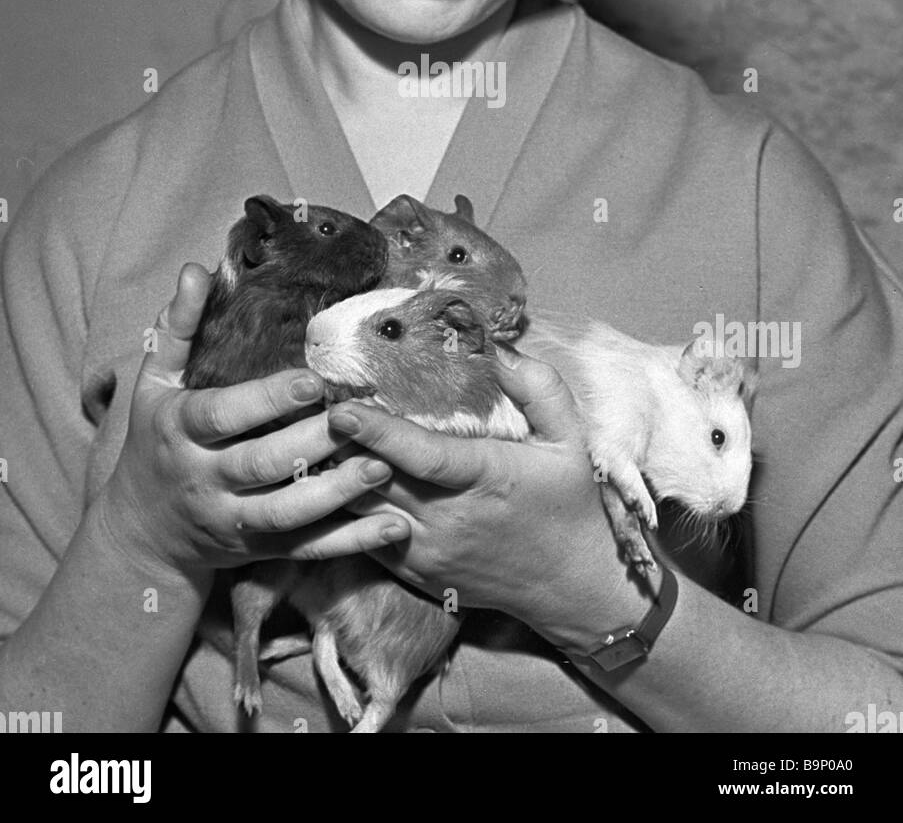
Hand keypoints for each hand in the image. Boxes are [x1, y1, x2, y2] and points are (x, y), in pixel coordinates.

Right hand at [95, 264, 411, 581]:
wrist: (142, 531)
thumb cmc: (155, 439)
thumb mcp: (154, 382)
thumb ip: (178, 326)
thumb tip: (196, 269)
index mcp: (181, 431)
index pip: (223, 415)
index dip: (267, 400)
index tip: (312, 381)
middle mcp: (206, 479)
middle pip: (261, 465)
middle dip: (312, 443)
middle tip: (360, 417)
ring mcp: (234, 521)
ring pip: (287, 513)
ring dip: (338, 493)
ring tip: (383, 466)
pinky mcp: (260, 550)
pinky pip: (308, 549)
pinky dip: (351, 542)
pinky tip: (394, 525)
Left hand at [326, 351, 637, 648]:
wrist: (571, 585)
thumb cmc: (570, 503)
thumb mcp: (571, 439)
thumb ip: (539, 388)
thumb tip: (501, 349)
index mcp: (484, 478)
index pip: (420, 456)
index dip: (377, 431)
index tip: (342, 408)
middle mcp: (449, 518)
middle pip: (376, 481)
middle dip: (339, 446)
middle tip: (309, 407)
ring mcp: (427, 551)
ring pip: (360, 512)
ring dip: (334, 476)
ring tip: (309, 439)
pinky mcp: (415, 572)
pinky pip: (364, 539)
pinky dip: (342, 510)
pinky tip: (326, 479)